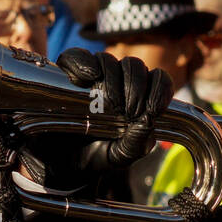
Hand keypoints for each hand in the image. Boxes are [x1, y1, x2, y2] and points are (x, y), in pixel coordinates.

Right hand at [55, 48, 171, 169]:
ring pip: (108, 59)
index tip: (153, 110)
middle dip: (135, 88)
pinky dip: (82, 63)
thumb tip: (147, 120)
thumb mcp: (121, 156)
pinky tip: (86, 79)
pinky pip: (75, 57)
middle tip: (127, 113)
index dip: (160, 88)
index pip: (158, 78)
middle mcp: (117, 83)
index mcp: (137, 98)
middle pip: (133, 65)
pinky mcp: (66, 75)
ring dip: (111, 80)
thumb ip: (138, 144)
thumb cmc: (94, 156)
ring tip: (106, 105)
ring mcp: (92, 77)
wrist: (61, 164)